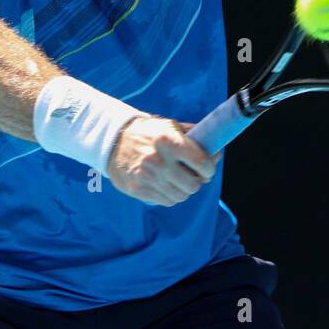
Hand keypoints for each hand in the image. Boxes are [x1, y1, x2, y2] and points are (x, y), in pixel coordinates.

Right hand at [107, 117, 221, 206]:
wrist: (113, 140)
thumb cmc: (147, 132)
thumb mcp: (169, 126)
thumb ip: (193, 136)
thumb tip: (216, 150)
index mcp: (170, 141)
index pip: (202, 164)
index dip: (209, 169)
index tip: (207, 168)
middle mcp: (159, 161)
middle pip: (193, 185)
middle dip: (197, 181)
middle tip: (193, 176)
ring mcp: (148, 177)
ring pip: (181, 196)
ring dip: (183, 190)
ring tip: (178, 180)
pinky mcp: (138, 189)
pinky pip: (166, 202)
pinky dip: (170, 196)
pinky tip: (165, 185)